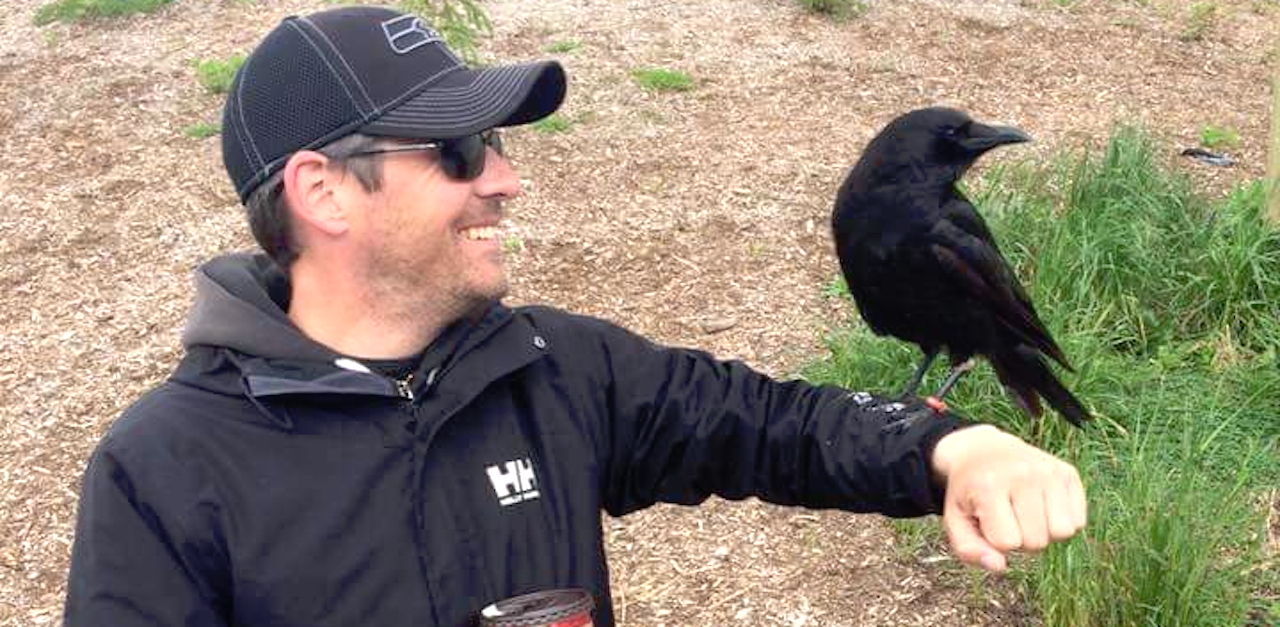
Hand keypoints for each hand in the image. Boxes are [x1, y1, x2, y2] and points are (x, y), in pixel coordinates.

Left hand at [929, 425, 1086, 571]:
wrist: (986, 451)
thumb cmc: (971, 493)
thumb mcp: (955, 520)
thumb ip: (969, 550)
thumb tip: (999, 566)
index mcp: (989, 485)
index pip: (1007, 542)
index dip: (997, 540)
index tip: (989, 520)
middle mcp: (1022, 474)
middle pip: (1038, 541)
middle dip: (1022, 539)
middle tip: (1009, 516)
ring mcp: (1049, 471)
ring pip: (1063, 533)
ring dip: (1045, 532)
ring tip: (1027, 513)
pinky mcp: (1069, 472)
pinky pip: (1079, 521)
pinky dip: (1063, 521)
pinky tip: (1043, 505)